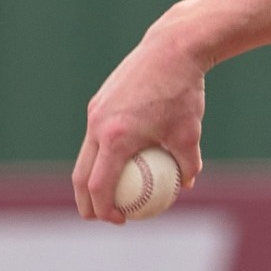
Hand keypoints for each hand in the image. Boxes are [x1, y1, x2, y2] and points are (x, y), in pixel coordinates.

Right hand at [72, 19, 207, 222]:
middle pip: (81, 174)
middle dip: (85, 201)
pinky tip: (121, 159)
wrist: (170, 50)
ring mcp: (95, 111)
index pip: (98, 185)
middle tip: (100, 216)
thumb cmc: (184, 94)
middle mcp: (97, 125)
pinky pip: (96, 134)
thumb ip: (187, 165)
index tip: (118, 220)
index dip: (104, 209)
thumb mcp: (190, 135)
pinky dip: (103, 152)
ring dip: (91, 176)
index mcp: (115, 139)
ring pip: (86, 153)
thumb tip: (186, 186)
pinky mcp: (99, 100)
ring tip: (107, 192)